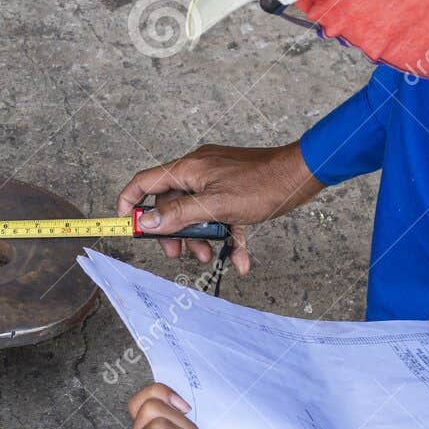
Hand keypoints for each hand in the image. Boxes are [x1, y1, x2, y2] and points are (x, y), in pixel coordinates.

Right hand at [116, 142, 323, 272]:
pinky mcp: (233, 190)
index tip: (125, 223)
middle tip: (178, 254)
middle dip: (174, 232)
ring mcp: (216, 180)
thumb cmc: (263, 185)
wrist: (303, 174)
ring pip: (196, 213)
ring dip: (201, 238)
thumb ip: (179, 214)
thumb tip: (147, 222)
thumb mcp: (216, 205)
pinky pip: (220, 215)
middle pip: (171, 204)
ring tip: (211, 256)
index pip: (145, 181)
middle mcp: (199, 171)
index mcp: (189, 169)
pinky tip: (239, 259)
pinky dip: (227, 236)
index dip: (129, 201)